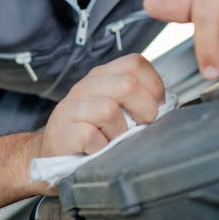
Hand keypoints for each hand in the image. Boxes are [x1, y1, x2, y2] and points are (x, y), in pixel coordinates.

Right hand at [36, 53, 164, 157]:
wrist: (51, 156)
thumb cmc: (91, 133)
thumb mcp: (116, 109)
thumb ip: (138, 101)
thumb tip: (168, 106)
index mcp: (103, 76)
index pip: (135, 63)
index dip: (154, 85)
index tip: (156, 106)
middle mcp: (86, 86)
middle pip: (127, 85)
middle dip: (144, 110)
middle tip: (141, 126)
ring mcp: (71, 107)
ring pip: (108, 110)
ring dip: (119, 132)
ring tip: (114, 140)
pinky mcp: (61, 131)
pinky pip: (90, 135)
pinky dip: (100, 147)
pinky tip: (97, 149)